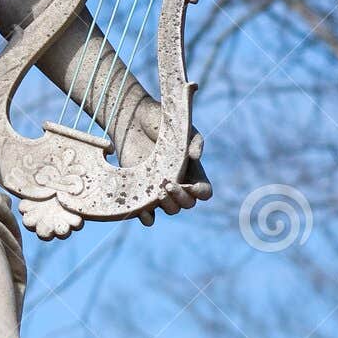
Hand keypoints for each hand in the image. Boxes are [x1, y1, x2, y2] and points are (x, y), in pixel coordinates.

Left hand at [117, 100, 211, 223]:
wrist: (134, 120)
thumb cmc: (163, 123)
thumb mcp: (182, 128)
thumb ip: (194, 140)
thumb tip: (196, 157)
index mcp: (192, 172)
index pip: (204, 191)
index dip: (200, 192)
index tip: (190, 186)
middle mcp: (178, 183)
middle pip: (187, 204)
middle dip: (180, 198)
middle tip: (166, 184)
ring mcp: (159, 189)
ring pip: (170, 210)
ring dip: (167, 206)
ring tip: (157, 192)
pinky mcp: (140, 192)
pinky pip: (147, 213)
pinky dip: (147, 217)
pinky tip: (143, 211)